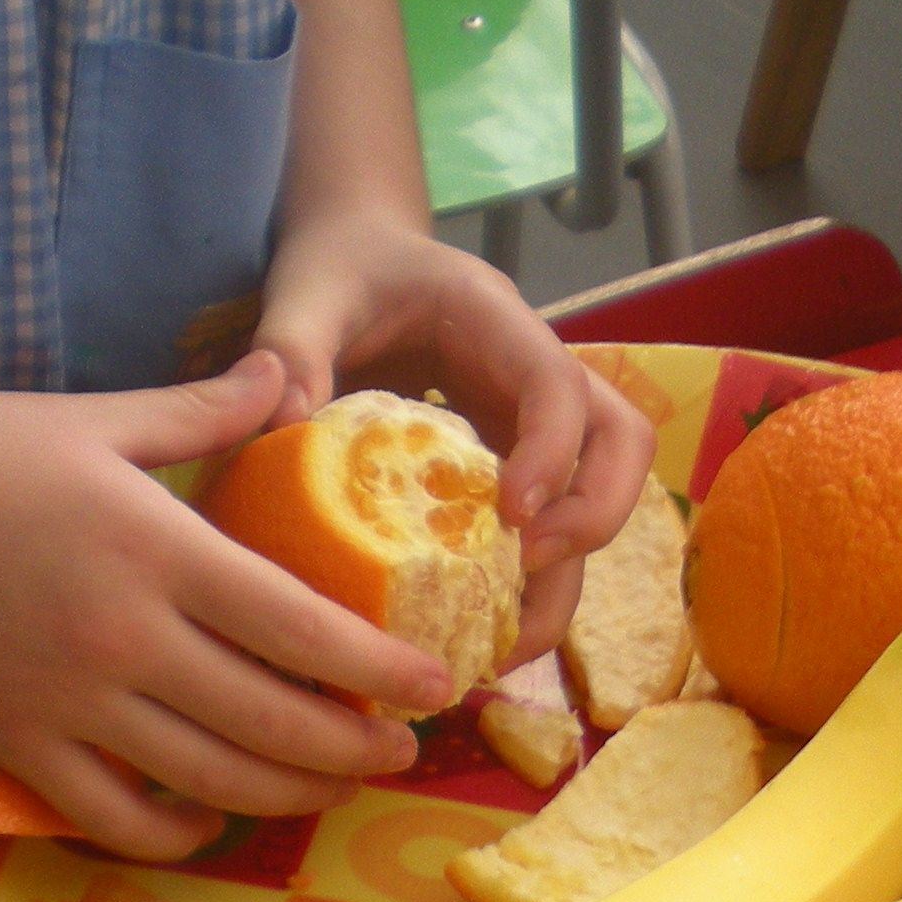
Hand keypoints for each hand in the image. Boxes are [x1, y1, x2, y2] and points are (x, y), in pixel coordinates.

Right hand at [0, 352, 453, 860]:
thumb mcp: (90, 416)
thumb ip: (200, 410)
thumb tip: (286, 371)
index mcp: (154, 549)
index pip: (300, 629)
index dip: (381, 670)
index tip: (436, 686)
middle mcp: (122, 640)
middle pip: (273, 723)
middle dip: (356, 748)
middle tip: (403, 750)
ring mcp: (67, 705)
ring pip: (211, 782)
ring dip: (291, 794)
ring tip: (337, 783)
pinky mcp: (13, 748)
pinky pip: (115, 819)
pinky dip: (179, 832)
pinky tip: (215, 818)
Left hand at [252, 210, 656, 664]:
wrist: (358, 258)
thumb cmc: (341, 268)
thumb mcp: (306, 293)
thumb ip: (290, 347)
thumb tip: (280, 422)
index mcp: (497, 322)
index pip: (559, 386)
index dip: (552, 453)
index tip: (513, 516)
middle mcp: (537, 377)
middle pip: (621, 444)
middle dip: (593, 516)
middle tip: (528, 570)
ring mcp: (535, 425)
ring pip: (599, 495)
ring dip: (568, 574)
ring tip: (503, 644)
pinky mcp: (516, 465)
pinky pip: (549, 526)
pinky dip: (529, 585)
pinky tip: (478, 635)